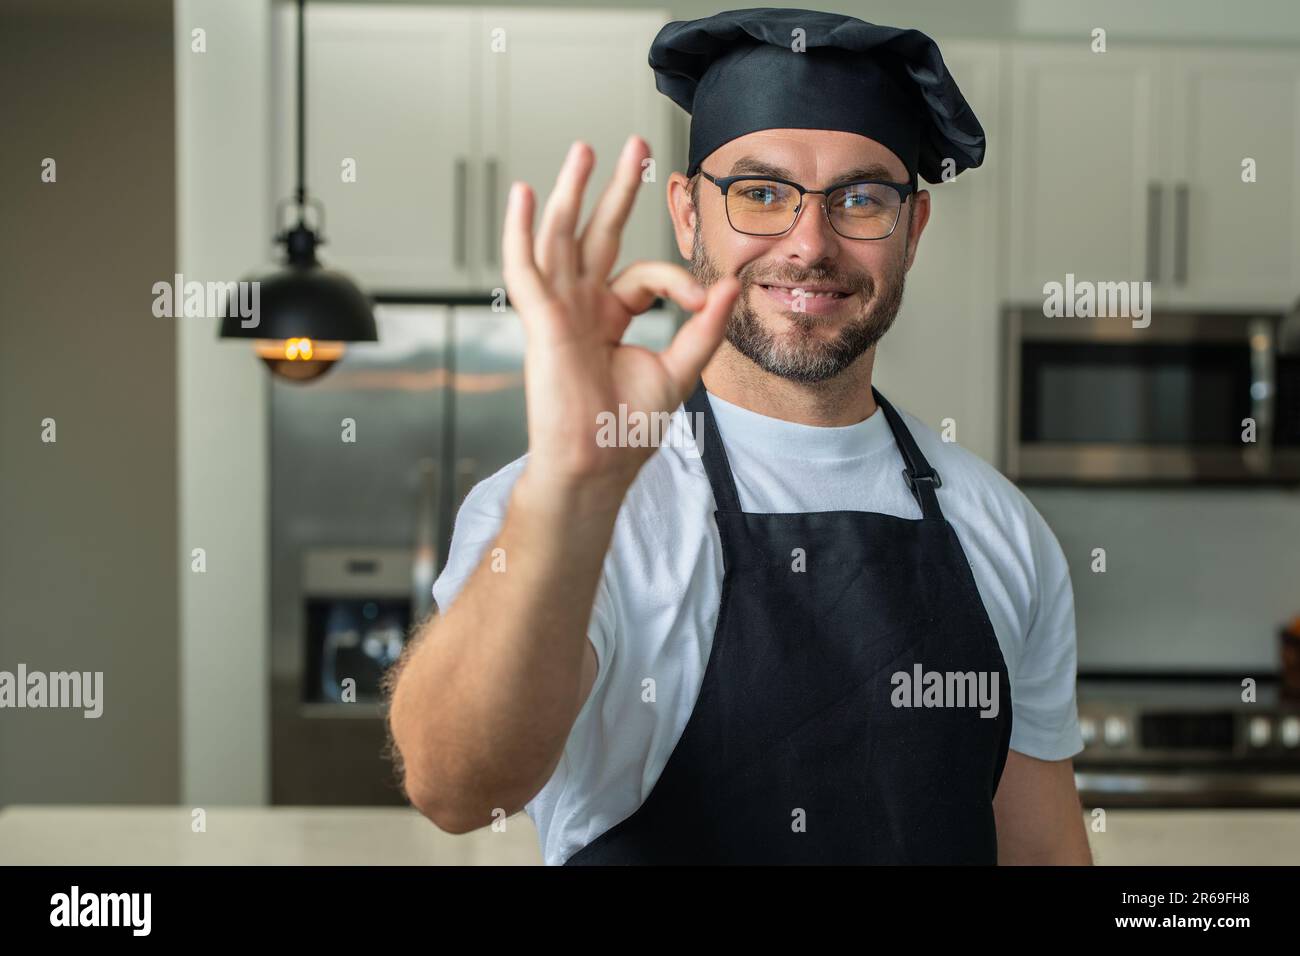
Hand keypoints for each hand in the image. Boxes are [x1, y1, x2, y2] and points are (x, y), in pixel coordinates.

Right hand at [502, 135, 739, 492]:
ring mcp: (558, 311)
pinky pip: (524, 268)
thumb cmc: (627, 428)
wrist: (597, 463)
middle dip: (614, 190)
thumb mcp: (679, 369)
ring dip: (570, 193)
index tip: (706, 300)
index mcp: (609, 318)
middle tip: (632, 147)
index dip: (680, 280)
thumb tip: (733, 283)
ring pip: (560, 238)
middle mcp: (581, 307)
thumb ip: (705, 326)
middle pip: (596, 235)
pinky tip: (519, 194)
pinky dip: (518, 230)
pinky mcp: (541, 321)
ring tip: (584, 150)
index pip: (643, 275)